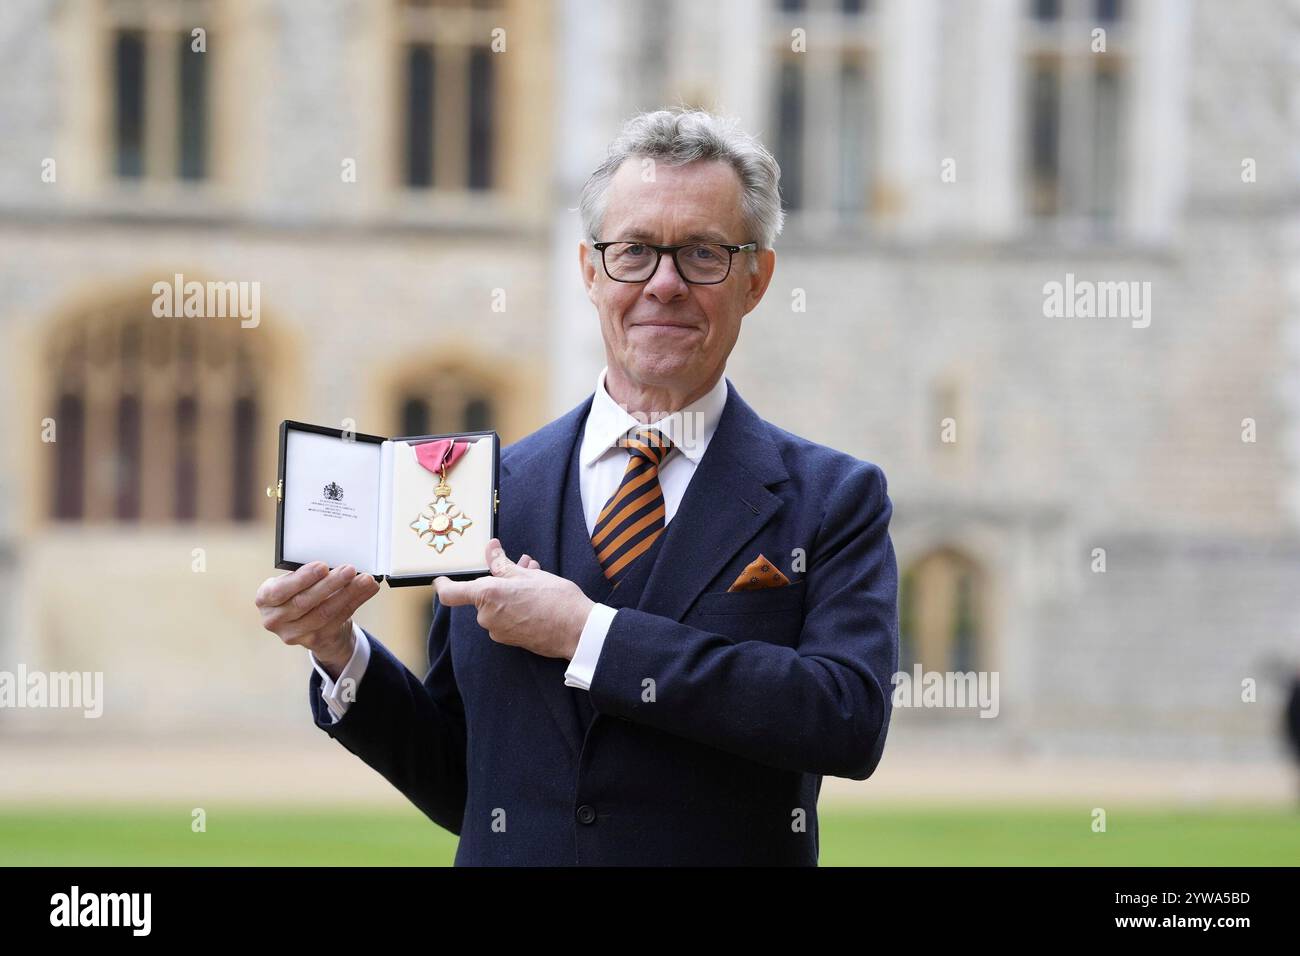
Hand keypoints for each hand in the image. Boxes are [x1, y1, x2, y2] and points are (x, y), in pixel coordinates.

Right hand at [255, 562, 380, 677]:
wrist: (309, 624)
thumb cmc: (301, 593)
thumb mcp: (296, 583)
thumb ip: (307, 575)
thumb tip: (336, 563)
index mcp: (265, 599)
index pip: (280, 590)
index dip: (302, 579)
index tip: (322, 566)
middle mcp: (274, 619)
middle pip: (305, 602)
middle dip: (330, 584)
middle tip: (349, 570)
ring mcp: (294, 634)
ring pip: (325, 612)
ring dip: (348, 593)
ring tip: (365, 579)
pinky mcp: (314, 640)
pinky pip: (339, 619)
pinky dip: (356, 601)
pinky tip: (368, 590)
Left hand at [434, 539, 592, 660]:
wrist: (578, 631)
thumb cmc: (555, 600)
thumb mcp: (528, 575)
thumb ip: (503, 564)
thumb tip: (491, 550)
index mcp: (487, 596)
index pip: (452, 594)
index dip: (444, 585)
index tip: (441, 579)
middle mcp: (488, 617)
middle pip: (483, 596)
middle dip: (500, 580)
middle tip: (523, 564)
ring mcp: (499, 632)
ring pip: (497, 606)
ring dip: (511, 591)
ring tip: (536, 577)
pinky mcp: (511, 641)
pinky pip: (506, 618)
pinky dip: (516, 606)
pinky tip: (537, 596)